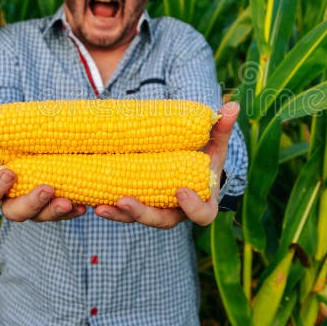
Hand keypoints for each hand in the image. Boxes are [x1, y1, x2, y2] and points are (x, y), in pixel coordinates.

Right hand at [0, 102, 85, 221]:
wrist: (42, 148)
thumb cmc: (15, 142)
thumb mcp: (4, 129)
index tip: (10, 173)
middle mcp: (13, 201)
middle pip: (15, 212)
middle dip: (30, 203)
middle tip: (47, 188)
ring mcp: (35, 208)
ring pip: (41, 217)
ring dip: (54, 211)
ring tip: (68, 201)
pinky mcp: (56, 208)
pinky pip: (64, 215)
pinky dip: (73, 211)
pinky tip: (85, 206)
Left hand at [94, 101, 239, 227]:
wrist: (186, 161)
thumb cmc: (205, 154)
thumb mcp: (214, 141)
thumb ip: (222, 126)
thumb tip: (233, 105)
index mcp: (203, 201)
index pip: (203, 214)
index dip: (193, 207)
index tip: (180, 190)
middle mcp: (178, 212)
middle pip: (163, 220)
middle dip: (143, 213)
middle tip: (125, 200)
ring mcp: (156, 211)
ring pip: (138, 219)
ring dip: (120, 214)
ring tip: (100, 206)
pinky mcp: (138, 206)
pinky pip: (124, 212)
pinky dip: (110, 208)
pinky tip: (92, 202)